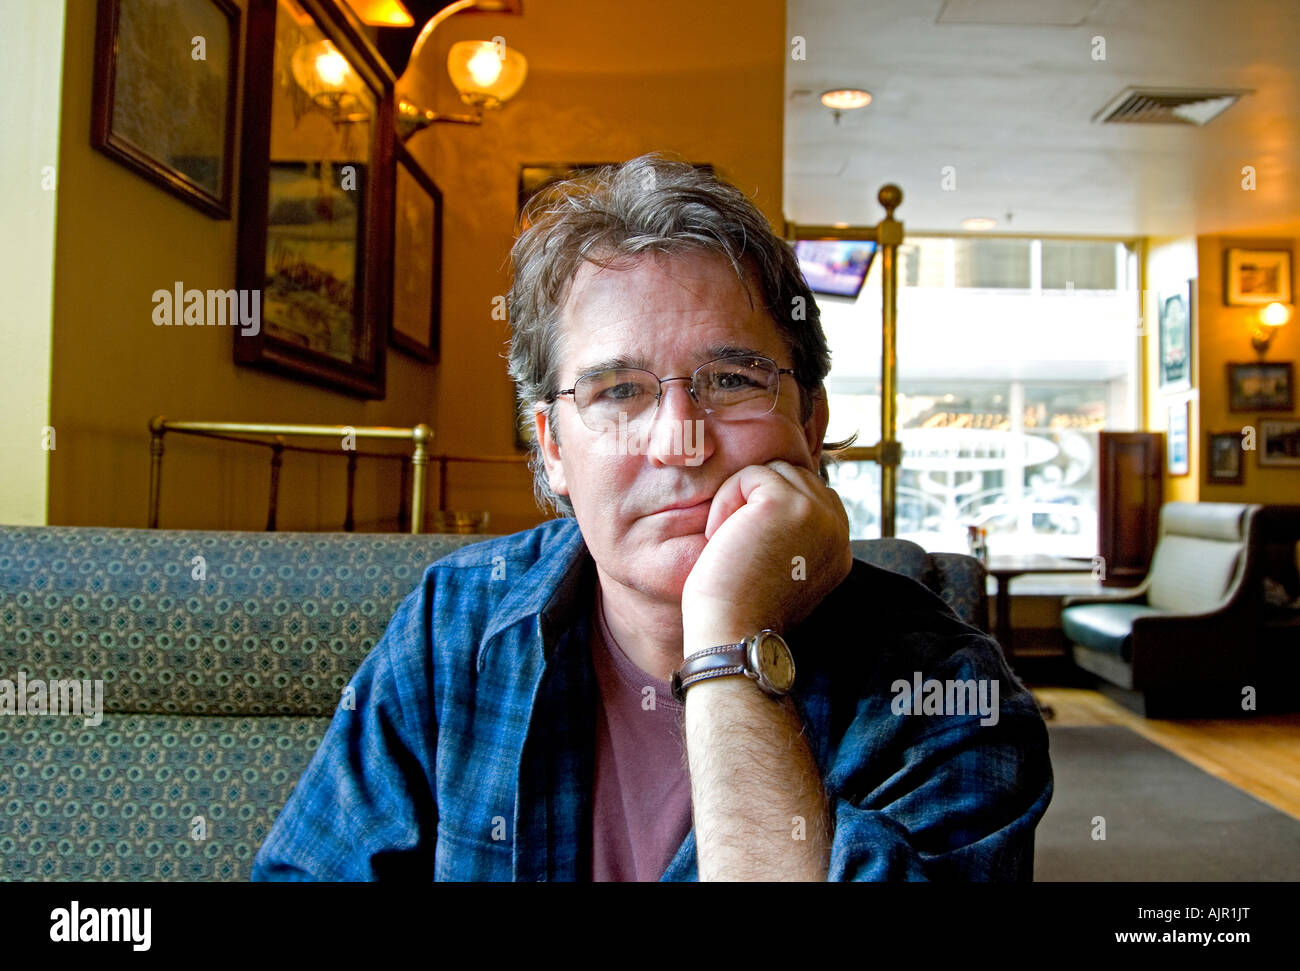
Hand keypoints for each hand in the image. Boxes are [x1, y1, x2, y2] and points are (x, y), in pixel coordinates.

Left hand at [680, 460, 851, 650]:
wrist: (733, 634)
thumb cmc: (742, 609)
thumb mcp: (782, 571)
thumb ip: (795, 537)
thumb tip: (771, 499)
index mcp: (840, 549)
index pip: (815, 496)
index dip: (776, 505)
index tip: (751, 540)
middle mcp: (836, 529)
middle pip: (794, 477)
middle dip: (758, 499)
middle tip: (736, 541)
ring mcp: (815, 513)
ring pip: (773, 471)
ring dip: (741, 498)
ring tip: (727, 537)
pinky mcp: (785, 503)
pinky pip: (750, 475)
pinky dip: (725, 500)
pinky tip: (718, 536)